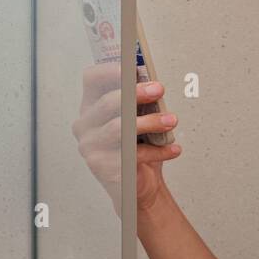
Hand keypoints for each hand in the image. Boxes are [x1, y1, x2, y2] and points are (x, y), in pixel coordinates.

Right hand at [72, 61, 181, 215]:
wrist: (136, 190)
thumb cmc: (136, 150)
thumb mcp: (136, 121)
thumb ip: (138, 102)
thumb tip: (152, 81)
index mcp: (90, 108)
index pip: (91, 80)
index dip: (110, 70)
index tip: (132, 68)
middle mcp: (85, 126)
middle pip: (108, 103)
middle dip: (136, 93)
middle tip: (159, 89)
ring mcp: (91, 147)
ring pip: (119, 128)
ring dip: (150, 122)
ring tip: (171, 121)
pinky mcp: (103, 167)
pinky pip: (133, 154)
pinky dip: (158, 150)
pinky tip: (173, 149)